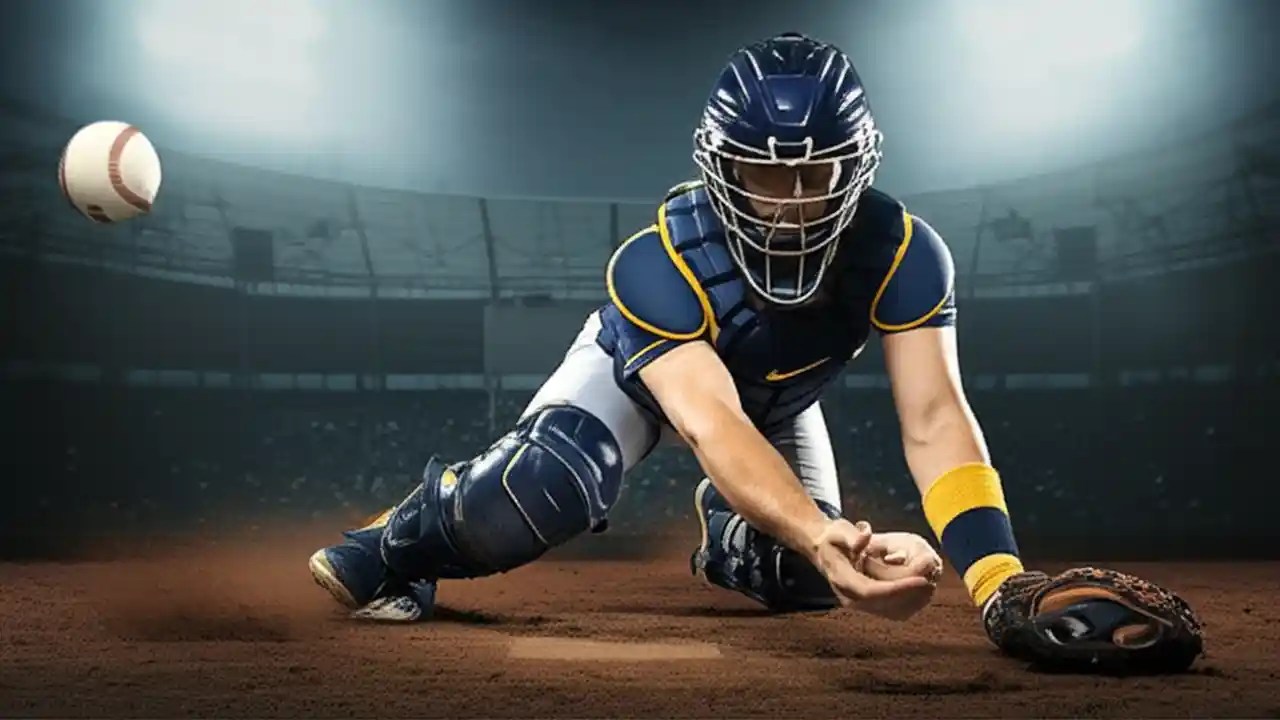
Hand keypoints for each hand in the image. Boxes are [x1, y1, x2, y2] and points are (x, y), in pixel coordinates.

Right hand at [807, 519, 934, 620]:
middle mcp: (850, 598)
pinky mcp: (871, 607)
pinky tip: (921, 590)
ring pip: (892, 611)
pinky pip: (895, 612)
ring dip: (913, 600)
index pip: (871, 591)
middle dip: (910, 594)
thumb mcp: (838, 530)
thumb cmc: (833, 539)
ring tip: (929, 584)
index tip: (921, 579)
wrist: (825, 552)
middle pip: (885, 604)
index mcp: (842, 580)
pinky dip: (911, 603)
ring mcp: (860, 605)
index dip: (897, 587)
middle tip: (930, 580)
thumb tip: (865, 536)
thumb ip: (852, 534)